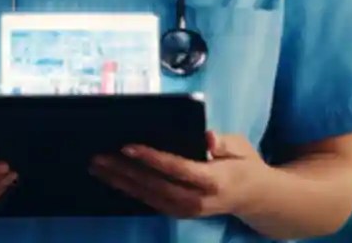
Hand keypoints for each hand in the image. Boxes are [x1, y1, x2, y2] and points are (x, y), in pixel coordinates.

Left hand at [89, 131, 268, 218]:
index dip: (151, 158)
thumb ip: (223, 142)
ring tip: (97, 167)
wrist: (254, 198)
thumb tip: (207, 137)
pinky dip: (129, 190)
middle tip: (99, 157)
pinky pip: (150, 202)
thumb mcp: (241, 146)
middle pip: (155, 185)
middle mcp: (197, 200)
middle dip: (125, 171)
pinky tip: (111, 179)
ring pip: (148, 196)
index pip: (177, 168)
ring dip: (120, 182)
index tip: (127, 146)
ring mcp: (187, 211)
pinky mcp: (179, 213)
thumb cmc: (244, 164)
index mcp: (213, 180)